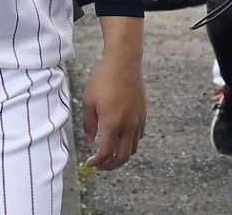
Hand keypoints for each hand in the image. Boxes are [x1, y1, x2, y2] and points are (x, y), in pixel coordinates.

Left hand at [82, 55, 145, 169]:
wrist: (123, 64)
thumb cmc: (102, 80)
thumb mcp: (88, 100)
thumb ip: (88, 124)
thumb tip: (89, 141)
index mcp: (112, 123)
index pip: (107, 152)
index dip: (98, 161)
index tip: (90, 163)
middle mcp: (128, 126)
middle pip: (123, 156)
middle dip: (111, 165)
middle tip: (100, 166)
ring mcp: (138, 121)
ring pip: (132, 148)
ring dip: (121, 156)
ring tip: (109, 155)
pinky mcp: (143, 115)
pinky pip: (138, 136)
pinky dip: (129, 143)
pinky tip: (120, 139)